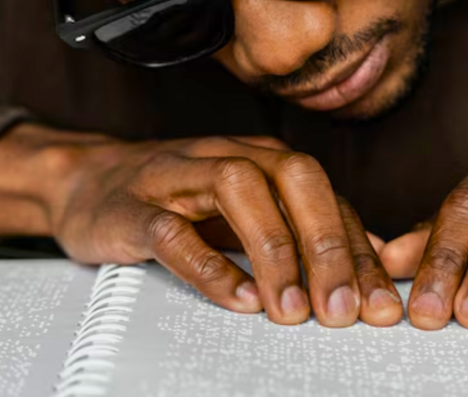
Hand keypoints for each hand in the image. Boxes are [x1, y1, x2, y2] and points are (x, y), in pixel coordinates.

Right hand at [0, 125, 401, 327]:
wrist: (89, 183)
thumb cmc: (181, 203)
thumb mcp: (252, 213)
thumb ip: (306, 231)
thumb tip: (375, 259)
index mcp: (268, 162)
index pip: (329, 201)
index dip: (359, 253)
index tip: (379, 304)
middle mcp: (233, 157)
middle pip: (297, 181)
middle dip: (328, 247)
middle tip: (343, 309)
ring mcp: (182, 176)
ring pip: (241, 192)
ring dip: (274, 254)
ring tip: (292, 311)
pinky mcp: (135, 206)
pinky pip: (174, 230)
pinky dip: (209, 266)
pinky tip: (237, 300)